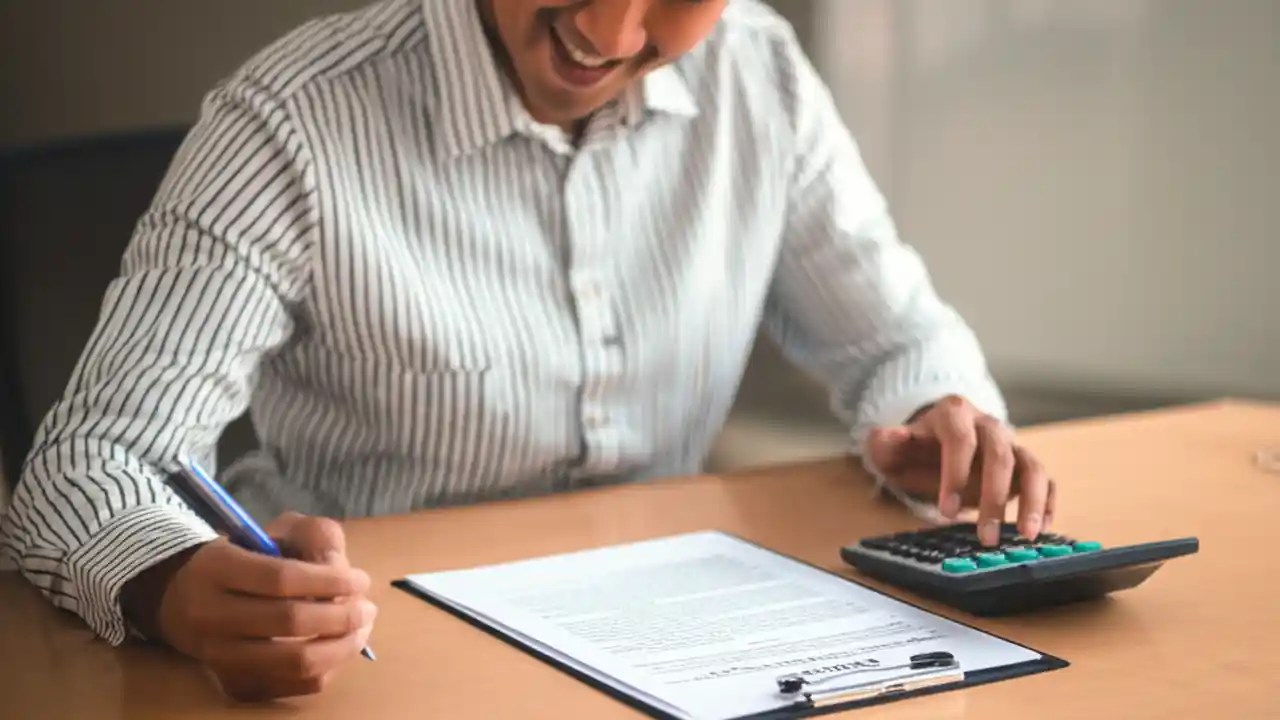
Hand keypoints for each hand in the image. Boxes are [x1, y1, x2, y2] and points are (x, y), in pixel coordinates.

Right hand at [150, 513, 375, 699]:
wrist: (185, 599)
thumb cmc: (247, 557)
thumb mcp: (277, 530)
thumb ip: (315, 537)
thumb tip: (342, 573)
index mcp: (218, 568)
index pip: (281, 578)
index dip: (330, 580)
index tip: (362, 580)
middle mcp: (210, 616)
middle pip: (290, 621)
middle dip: (342, 615)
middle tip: (368, 608)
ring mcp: (219, 657)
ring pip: (295, 662)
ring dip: (342, 646)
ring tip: (362, 629)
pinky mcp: (233, 684)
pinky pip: (293, 686)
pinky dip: (326, 668)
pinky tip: (338, 648)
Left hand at [864, 395, 1054, 545]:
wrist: (931, 441)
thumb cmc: (913, 447)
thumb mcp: (892, 446)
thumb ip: (886, 442)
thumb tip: (885, 437)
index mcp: (953, 414)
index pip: (960, 440)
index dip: (956, 474)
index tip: (947, 511)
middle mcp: (988, 425)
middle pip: (999, 455)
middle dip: (994, 498)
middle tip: (986, 537)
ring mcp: (1010, 444)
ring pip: (1031, 466)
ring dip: (1031, 501)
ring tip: (1025, 535)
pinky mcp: (1024, 465)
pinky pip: (1044, 479)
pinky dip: (1046, 502)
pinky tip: (1039, 528)